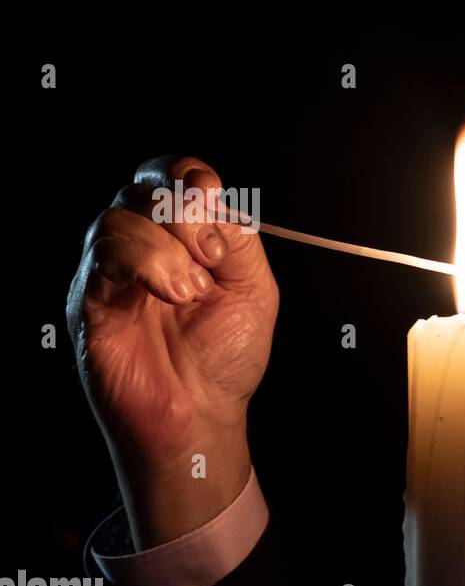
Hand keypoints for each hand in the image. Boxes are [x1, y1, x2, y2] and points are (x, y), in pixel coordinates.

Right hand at [67, 156, 278, 549]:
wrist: (201, 410)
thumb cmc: (224, 355)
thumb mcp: (254, 288)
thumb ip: (239, 238)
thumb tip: (214, 198)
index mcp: (181, 237)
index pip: (171, 176)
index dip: (188, 174)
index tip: (211, 193)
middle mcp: (142, 244)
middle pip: (145, 186)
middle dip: (184, 212)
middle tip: (211, 257)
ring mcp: (112, 268)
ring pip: (121, 214)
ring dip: (168, 247)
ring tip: (191, 292)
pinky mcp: (90, 295)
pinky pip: (105, 251)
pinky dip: (145, 262)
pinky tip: (171, 294)